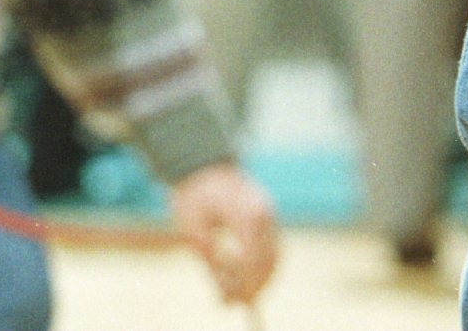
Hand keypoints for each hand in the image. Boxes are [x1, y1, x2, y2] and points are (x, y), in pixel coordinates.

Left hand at [169, 162, 276, 305]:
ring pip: (274, 254)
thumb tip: (224, 293)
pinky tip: (244, 279)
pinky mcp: (266, 215)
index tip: (234, 303)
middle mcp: (263, 212)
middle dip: (255, 286)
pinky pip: (271, 246)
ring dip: (260, 278)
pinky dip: (262, 266)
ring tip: (235, 294)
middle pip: (269, 259)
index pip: (253, 259)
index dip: (246, 286)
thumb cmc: (194, 196)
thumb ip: (210, 260)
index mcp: (246, 213)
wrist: (202, 165)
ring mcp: (267, 212)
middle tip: (234, 303)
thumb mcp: (193, 231)